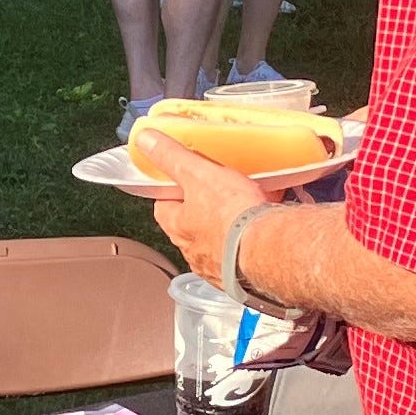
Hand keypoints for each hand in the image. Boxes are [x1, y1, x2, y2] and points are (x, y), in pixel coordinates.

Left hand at [140, 135, 272, 284]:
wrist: (268, 250)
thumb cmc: (232, 217)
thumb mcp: (198, 174)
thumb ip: (172, 157)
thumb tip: (146, 140)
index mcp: (177, 225)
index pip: (163, 204)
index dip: (173, 189)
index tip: (182, 177)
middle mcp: (192, 250)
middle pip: (190, 223)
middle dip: (203, 207)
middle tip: (218, 190)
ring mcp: (216, 264)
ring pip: (216, 239)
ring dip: (226, 226)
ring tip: (244, 207)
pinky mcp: (240, 274)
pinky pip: (240, 253)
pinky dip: (247, 241)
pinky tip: (260, 228)